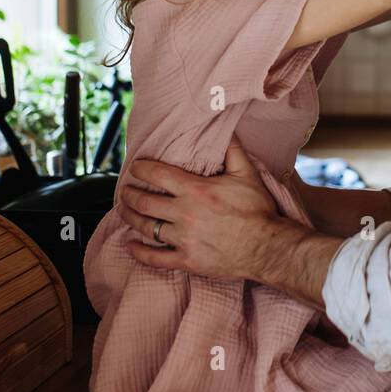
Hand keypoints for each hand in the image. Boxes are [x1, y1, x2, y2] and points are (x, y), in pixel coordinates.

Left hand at [118, 138, 279, 279]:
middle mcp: (184, 214)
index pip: (158, 175)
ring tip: (124, 211)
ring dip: (131, 217)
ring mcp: (183, 239)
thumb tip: (226, 130)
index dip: (142, 169)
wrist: (266, 246)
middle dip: (130, 194)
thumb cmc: (257, 210)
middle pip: (145, 202)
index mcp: (195, 190)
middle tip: (125, 190)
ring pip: (147, 228)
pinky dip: (139, 252)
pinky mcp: (187, 260)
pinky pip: (155, 258)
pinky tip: (130, 245)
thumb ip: (232, 151)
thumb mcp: (247, 174)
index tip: (135, 167)